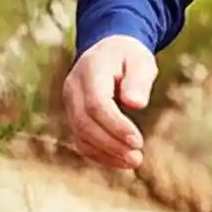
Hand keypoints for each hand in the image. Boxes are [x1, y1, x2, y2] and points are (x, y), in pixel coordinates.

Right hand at [62, 34, 157, 168]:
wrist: (109, 50)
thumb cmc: (129, 56)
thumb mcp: (141, 60)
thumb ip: (139, 80)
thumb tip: (136, 104)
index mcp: (90, 69)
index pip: (96, 104)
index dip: (115, 125)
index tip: (137, 140)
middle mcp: (73, 87)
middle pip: (85, 122)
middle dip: (111, 144)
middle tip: (137, 157)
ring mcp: (70, 103)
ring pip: (80, 135)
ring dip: (106, 153)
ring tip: (134, 161)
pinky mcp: (73, 116)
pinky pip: (81, 139)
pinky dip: (99, 154)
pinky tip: (121, 161)